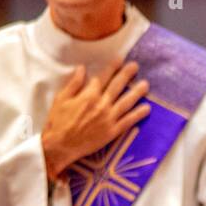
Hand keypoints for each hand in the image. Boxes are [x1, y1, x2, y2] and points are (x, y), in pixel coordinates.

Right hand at [41, 56, 150, 179]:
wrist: (61, 145)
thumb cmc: (58, 122)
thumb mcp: (61, 98)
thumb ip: (74, 83)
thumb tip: (82, 68)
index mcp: (88, 95)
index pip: (103, 77)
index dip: (112, 67)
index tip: (120, 59)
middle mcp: (101, 104)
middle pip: (117, 86)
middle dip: (127, 74)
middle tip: (135, 66)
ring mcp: (108, 118)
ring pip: (126, 102)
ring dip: (137, 92)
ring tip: (145, 85)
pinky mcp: (112, 132)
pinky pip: (128, 121)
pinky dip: (138, 114)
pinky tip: (146, 108)